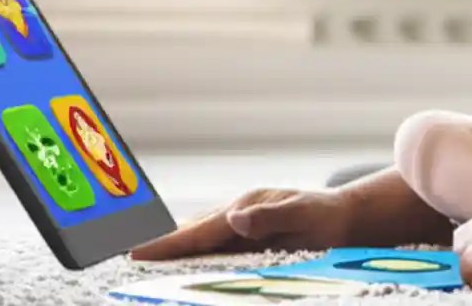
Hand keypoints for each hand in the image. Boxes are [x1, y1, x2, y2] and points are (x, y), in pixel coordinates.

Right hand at [129, 188, 351, 259]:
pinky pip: (212, 244)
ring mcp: (240, 221)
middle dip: (160, 245)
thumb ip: (271, 217)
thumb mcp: (305, 216)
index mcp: (246, 206)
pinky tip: (181, 264)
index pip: (201, 231)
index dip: (168, 244)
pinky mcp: (246, 233)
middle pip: (192, 232)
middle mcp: (238, 212)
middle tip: (126, 260)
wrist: (345, 216)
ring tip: (142, 264)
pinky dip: (193, 251)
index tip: (137, 253)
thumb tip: (235, 218)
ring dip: (173, 248)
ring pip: (199, 237)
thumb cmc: (327, 218)